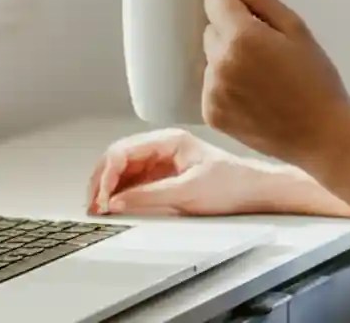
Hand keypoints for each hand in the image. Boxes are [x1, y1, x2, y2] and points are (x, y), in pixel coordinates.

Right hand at [85, 128, 272, 216]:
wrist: (255, 192)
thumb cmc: (231, 184)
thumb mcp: (189, 192)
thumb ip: (150, 196)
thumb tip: (117, 202)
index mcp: (167, 141)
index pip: (123, 151)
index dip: (107, 174)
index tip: (102, 197)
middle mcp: (160, 147)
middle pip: (117, 159)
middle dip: (101, 181)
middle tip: (93, 206)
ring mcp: (160, 162)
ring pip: (121, 171)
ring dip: (107, 188)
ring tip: (99, 209)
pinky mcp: (162, 178)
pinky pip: (132, 183)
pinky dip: (119, 194)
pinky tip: (113, 206)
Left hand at [202, 0, 349, 169]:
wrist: (322, 135)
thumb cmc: (316, 79)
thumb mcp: (297, 29)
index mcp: (242, 37)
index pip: (215, 0)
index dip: (234, 4)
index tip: (254, 17)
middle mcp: (220, 63)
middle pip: (210, 30)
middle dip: (231, 33)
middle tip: (264, 52)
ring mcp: (212, 91)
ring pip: (209, 59)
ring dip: (227, 61)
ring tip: (261, 78)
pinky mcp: (211, 114)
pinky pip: (209, 86)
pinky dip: (225, 87)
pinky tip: (252, 97)